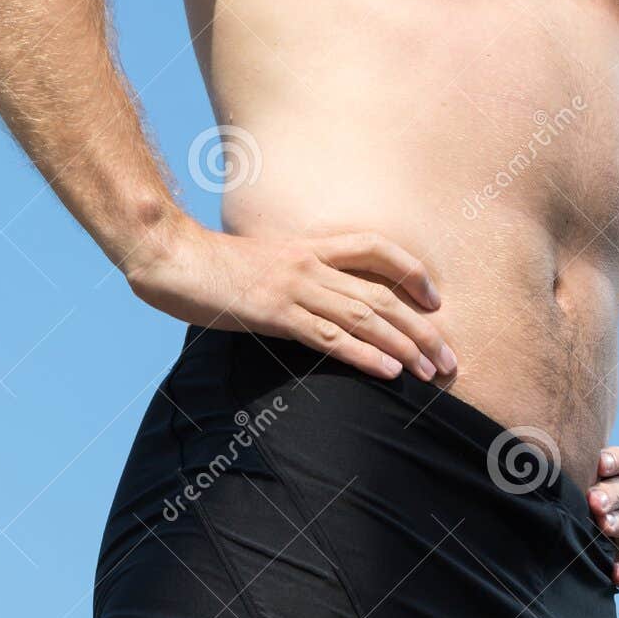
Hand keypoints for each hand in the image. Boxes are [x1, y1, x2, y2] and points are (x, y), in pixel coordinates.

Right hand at [126, 216, 456, 384]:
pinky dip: (366, 355)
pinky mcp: (275, 312)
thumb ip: (292, 276)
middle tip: (449, 357)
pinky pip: (330, 336)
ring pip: (365, 316)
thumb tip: (315, 302)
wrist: (169, 254)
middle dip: (422, 328)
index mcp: (308, 246)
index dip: (412, 272)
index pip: (376, 249)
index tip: (436, 300)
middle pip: (382, 293)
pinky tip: (390, 371)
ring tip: (432, 370)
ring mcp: (294, 286)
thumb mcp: (261, 262)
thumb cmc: (209, 265)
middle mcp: (310, 262)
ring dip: (405, 346)